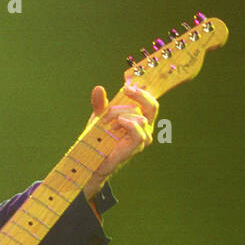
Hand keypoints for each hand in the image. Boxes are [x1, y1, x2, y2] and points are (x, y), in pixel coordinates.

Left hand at [82, 82, 157, 197]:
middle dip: (139, 96)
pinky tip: (118, 124)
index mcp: (139, 118)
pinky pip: (138, 133)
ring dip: (121, 115)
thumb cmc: (99, 137)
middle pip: (152, 106)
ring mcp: (142, 138)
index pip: (150, 102)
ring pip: (140, 118)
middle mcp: (145, 128)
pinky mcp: (136, 147)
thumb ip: (100, 103)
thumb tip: (98, 88)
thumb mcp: (98, 117)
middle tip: (126, 91)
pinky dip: (129, 125)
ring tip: (106, 123)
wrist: (92, 158)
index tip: (127, 87)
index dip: (143, 92)